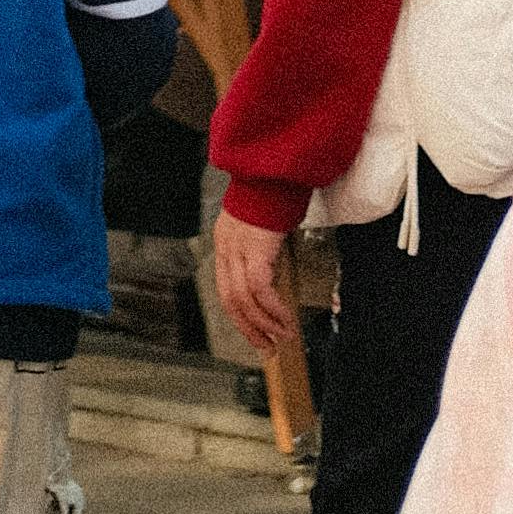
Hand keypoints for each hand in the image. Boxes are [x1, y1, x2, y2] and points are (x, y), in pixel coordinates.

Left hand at [211, 203, 297, 355]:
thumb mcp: (263, 223)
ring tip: (282, 337)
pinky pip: (261, 290)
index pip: (226, 287)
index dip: (239, 314)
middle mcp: (227, 246)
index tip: (254, 331)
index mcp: (226, 240)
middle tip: (266, 346)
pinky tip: (286, 320)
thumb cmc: (275, 191)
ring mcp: (238, 248)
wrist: (275, 167)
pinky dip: (273, 309)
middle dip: (249, 327)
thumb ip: (263, 246)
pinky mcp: (256, 249)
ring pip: (244, 299)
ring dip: (264, 324)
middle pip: (231, 299)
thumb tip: (276, 269)